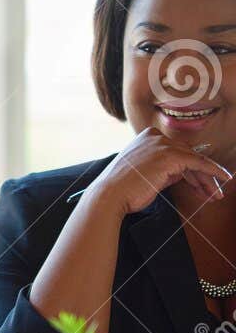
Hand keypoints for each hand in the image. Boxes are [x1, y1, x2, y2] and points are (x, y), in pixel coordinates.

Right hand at [86, 126, 232, 216]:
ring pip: (195, 160)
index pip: (177, 151)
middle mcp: (155, 136)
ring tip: (216, 194)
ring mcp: (163, 144)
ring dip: (208, 178)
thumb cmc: (123, 189)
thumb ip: (166, 169)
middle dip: (202, 175)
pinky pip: (199, 163)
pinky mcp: (171, 155)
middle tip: (214, 191)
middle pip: (188, 155)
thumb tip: (185, 173)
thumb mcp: (145, 173)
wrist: (109, 196)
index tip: (201, 183)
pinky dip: (213, 171)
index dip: (191, 169)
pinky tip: (224, 179)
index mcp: (146, 137)